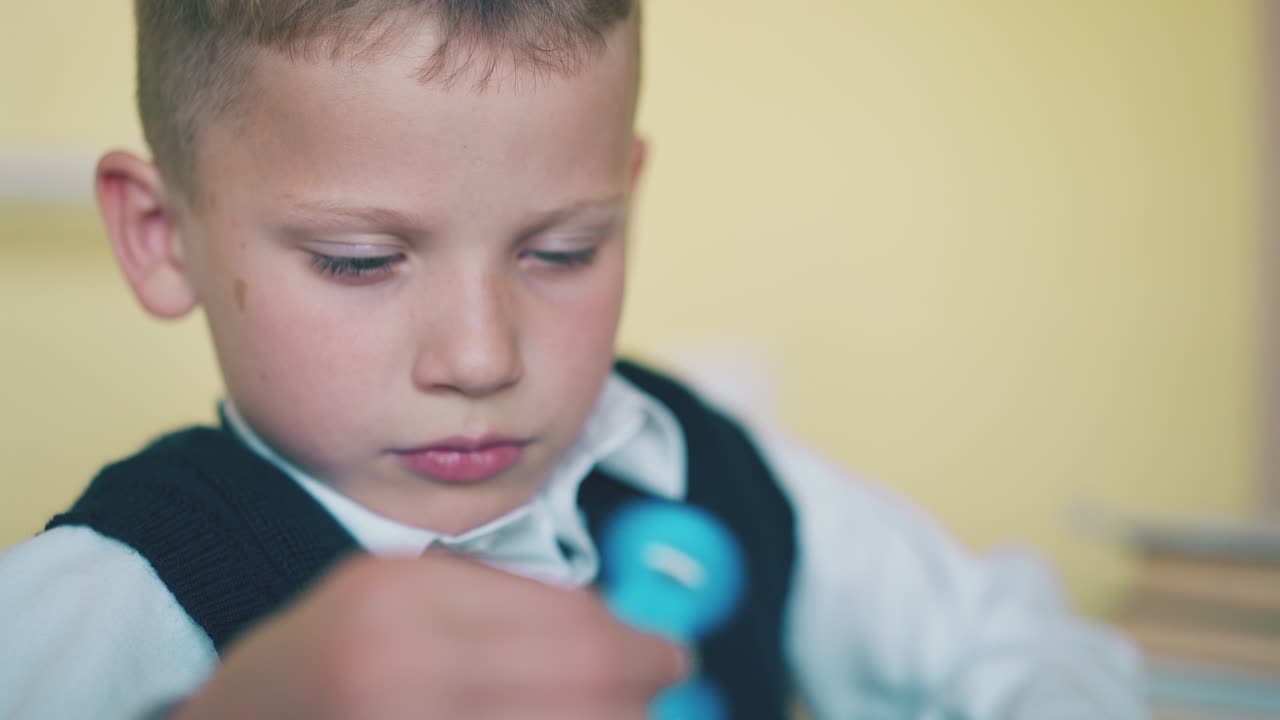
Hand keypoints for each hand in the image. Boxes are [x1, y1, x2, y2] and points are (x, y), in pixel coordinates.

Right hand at [170, 553, 687, 719]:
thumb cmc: (320, 658)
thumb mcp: (395, 591)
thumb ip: (501, 598)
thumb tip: (621, 622)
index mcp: (400, 607)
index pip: (574, 631)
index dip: (643, 646)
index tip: (671, 653)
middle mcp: (400, 683)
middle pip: (585, 693)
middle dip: (639, 694)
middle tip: (658, 684)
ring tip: (609, 710)